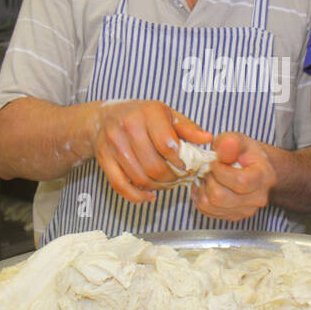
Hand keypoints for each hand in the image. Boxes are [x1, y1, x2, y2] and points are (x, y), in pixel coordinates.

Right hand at [92, 100, 211, 203]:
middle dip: (171, 178)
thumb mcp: (168, 115)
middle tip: (178, 179)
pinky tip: (149, 196)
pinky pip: (120, 186)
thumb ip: (188, 128)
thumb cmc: (143, 116)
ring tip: (166, 184)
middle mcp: (128, 126)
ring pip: (140, 178)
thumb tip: (208, 138)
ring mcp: (113, 144)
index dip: (180, 162)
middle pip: (154, 166)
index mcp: (148, 113)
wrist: (104, 117)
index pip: (167, 145)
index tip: (187, 168)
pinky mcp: (103, 159)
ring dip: (157, 187)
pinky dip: (137, 196)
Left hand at [191, 132, 276, 221]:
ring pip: (211, 205)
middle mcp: (258, 198)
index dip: (219, 171)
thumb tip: (227, 144)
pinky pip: (208, 211)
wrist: (253, 168)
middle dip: (208, 180)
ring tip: (206, 176)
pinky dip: (200, 198)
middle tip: (208, 169)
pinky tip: (205, 186)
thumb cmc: (245, 153)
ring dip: (202, 189)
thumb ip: (231, 142)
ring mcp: (246, 210)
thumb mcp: (238, 140)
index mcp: (264, 177)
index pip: (239, 181)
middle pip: (221, 197)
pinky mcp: (233, 216)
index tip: (214, 162)